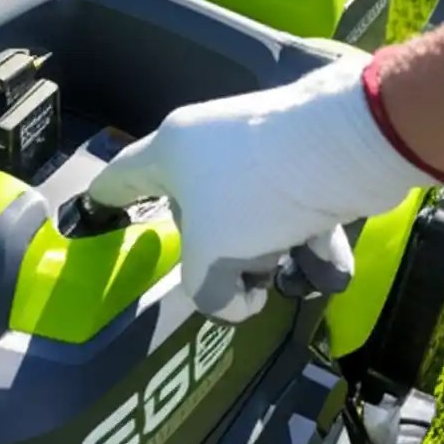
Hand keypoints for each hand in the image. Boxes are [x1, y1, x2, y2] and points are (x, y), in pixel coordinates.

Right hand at [87, 46, 435, 322]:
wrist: (345, 146)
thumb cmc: (255, 195)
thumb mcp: (213, 258)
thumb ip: (208, 291)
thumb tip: (237, 299)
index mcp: (170, 153)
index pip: (121, 179)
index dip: (106, 200)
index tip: (98, 211)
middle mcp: (209, 144)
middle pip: (196, 211)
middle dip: (222, 255)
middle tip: (243, 282)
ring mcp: (259, 147)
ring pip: (252, 215)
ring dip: (272, 254)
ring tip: (295, 277)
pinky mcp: (305, 155)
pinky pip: (296, 208)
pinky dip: (311, 242)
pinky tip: (329, 269)